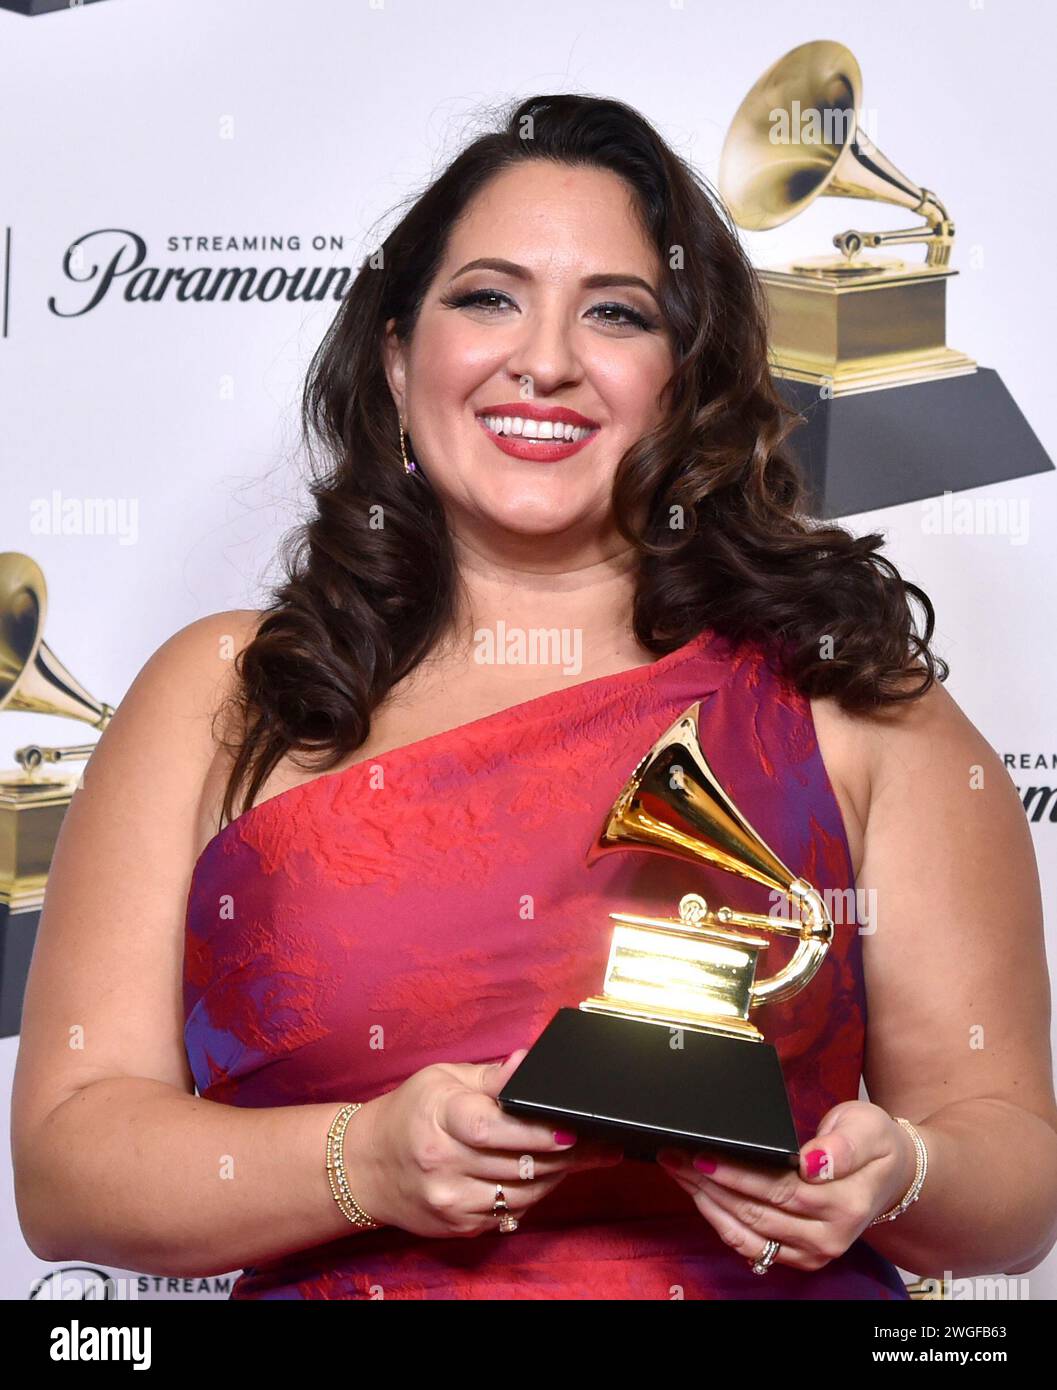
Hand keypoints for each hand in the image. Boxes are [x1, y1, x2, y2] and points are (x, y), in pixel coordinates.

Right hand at [351, 1049, 623, 1237]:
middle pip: (519, 1163)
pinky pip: (510, 1212)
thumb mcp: (441, 1080)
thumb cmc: (409, 1114)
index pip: (494, 1128)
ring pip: (522, 1193)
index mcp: (440, 1117)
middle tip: (603, 1144)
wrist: (366, 1167)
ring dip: (558, 1176)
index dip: (538, 1131)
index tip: (573, 1128)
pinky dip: (534, 1194)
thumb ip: (490, 1077)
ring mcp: (450, 1199)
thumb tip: (528, 1063)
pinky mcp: (458, 1225)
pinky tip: (549, 1176)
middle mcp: (443, 1162)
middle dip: (568, 1155)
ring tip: (586, 1157)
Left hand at [655, 1100, 918, 1271]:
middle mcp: (829, 1236)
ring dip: (706, 1202)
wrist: (890, 1176)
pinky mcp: (797, 1258)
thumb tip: (813, 1163)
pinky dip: (720, 1221)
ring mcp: (812, 1252)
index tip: (702, 1154)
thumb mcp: (867, 1129)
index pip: (779, 1189)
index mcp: (846, 1203)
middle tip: (674, 1155)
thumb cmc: (874, 1145)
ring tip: (676, 1171)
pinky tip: (699, 1196)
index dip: (737, 1173)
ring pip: (747, 1232)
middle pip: (756, 1211)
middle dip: (709, 1183)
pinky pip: (751, 1245)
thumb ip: (842, 1145)